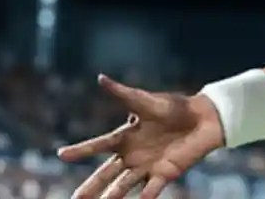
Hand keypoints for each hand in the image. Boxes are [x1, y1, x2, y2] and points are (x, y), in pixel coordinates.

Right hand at [57, 74, 225, 198]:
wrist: (203, 118)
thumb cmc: (175, 107)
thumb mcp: (147, 100)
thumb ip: (123, 93)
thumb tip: (100, 78)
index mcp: (126, 136)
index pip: (99, 145)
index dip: (81, 150)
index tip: (61, 154)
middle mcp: (132, 155)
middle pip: (106, 174)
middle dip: (90, 187)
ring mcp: (147, 166)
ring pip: (124, 185)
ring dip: (112, 196)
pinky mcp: (165, 173)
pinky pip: (153, 188)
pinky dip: (146, 196)